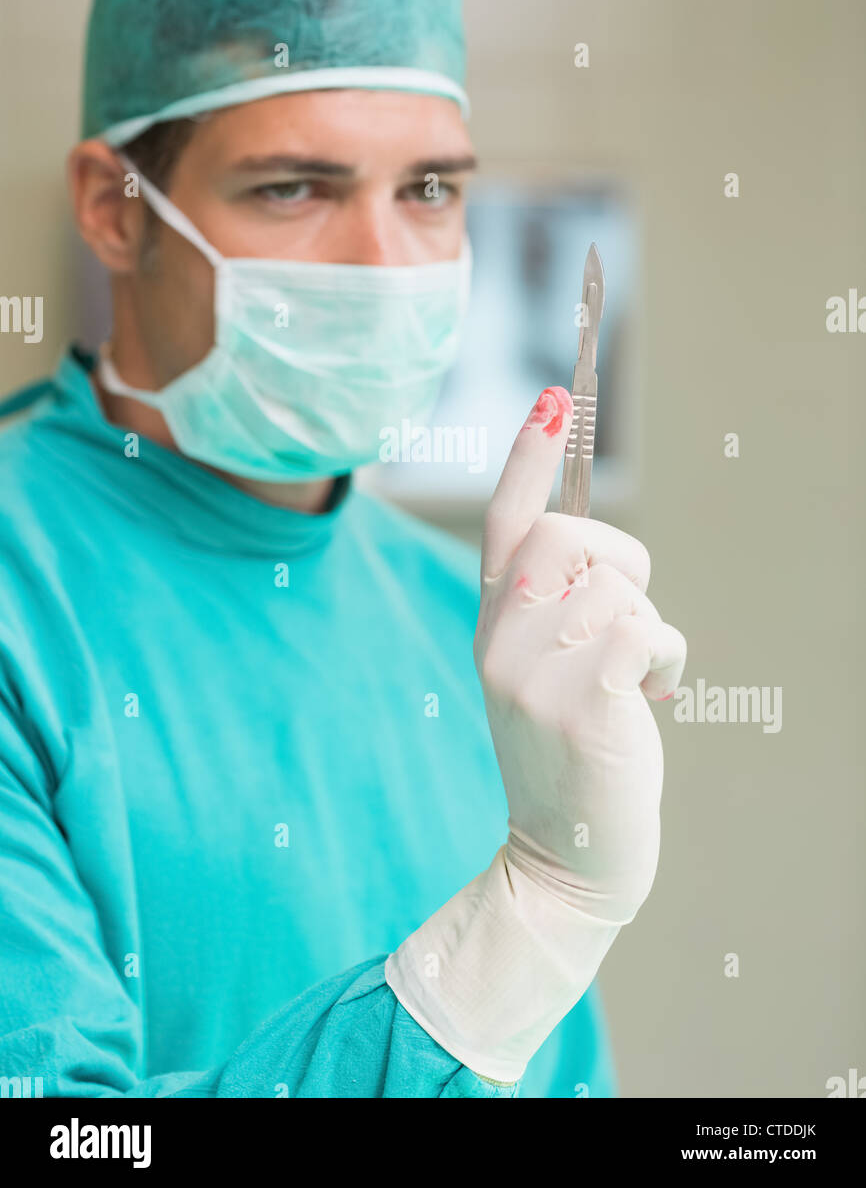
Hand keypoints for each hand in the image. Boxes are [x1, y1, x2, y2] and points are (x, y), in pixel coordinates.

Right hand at [474, 387, 686, 924]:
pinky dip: (667, 659)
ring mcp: (531, 669)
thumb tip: (606, 556)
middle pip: (570, 534)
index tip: (551, 398)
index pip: (505, 522)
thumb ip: (557, 613)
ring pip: (618, 583)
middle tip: (631, 614)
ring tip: (637, 678)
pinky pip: (644, 628)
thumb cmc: (573, 752)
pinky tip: (654, 698)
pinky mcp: (577, 699)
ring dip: (650, 624)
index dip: (527, 457)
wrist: (566, 854)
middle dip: (622, 559)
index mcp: (491, 625)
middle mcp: (499, 638)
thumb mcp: (544, 673)